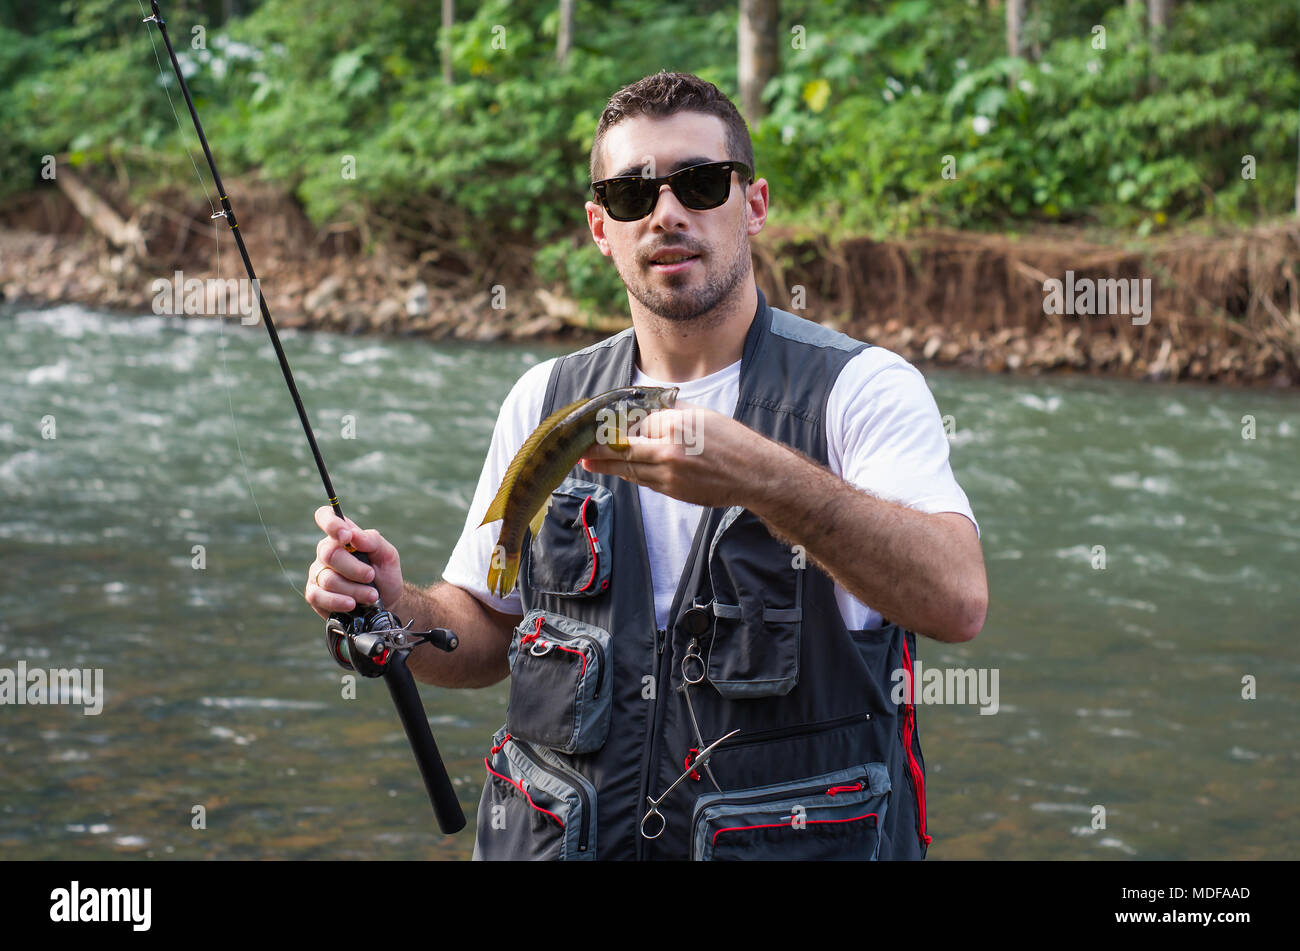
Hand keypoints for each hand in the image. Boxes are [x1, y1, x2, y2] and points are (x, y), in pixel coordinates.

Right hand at [304, 506, 403, 619]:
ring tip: (371, 595)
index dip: (331, 523)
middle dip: (355, 568)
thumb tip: (354, 535)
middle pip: (329, 553)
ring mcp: (318, 573)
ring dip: (354, 589)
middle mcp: (326, 552)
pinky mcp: (315, 595)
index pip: (326, 517)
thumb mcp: (388, 555)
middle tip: (371, 576)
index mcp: (342, 536)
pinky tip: (352, 604)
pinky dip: (338, 601)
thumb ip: (373, 540)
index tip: (347, 537)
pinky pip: (317, 596)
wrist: (386, 602)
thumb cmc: (384, 575)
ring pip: (328, 579)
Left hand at [579, 403, 769, 508]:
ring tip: (589, 462)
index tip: (593, 427)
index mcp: (674, 426)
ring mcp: (669, 475)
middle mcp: (668, 451)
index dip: (610, 428)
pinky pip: (644, 482)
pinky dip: (630, 475)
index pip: (633, 425)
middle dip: (596, 451)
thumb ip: (668, 414)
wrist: (754, 474)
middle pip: (621, 450)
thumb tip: (641, 414)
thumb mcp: (700, 415)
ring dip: (607, 466)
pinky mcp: (673, 492)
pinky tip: (620, 471)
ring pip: (629, 470)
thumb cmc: (732, 440)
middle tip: (578, 450)